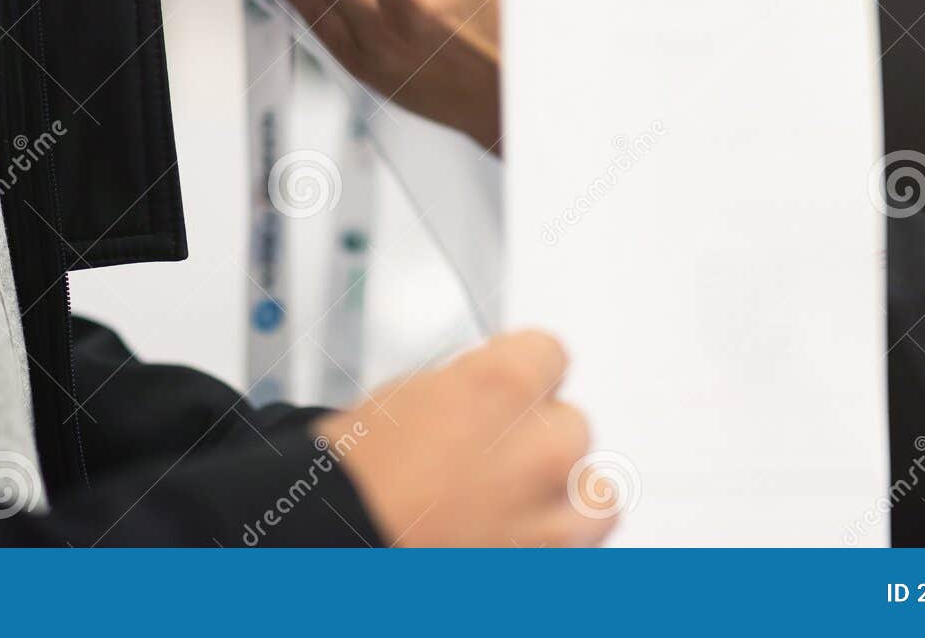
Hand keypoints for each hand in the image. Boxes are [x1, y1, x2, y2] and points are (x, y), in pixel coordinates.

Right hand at [314, 330, 615, 546]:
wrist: (328, 549)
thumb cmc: (348, 481)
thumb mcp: (402, 397)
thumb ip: (468, 389)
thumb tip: (489, 399)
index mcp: (503, 386)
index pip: (550, 355)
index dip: (521, 374)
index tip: (508, 390)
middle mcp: (540, 448)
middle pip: (572, 425)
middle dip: (535, 440)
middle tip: (489, 460)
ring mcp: (551, 518)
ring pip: (596, 494)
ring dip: (563, 497)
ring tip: (517, 507)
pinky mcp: (547, 569)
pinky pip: (576, 553)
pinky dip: (551, 548)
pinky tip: (512, 542)